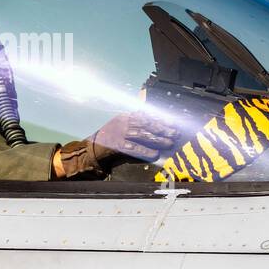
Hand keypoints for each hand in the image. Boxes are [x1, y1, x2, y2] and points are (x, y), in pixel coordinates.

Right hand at [56, 111, 180, 178]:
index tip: (175, 122)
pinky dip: (145, 150)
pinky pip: (133, 147)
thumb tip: (159, 123)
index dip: (162, 118)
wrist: (92, 147)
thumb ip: (138, 121)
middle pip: (147, 123)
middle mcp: (124, 121)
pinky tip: (155, 154)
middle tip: (176, 133)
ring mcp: (120, 132)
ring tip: (169, 143)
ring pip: (142, 134)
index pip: (147, 114)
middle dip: (163, 128)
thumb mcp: (123, 124)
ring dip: (157, 139)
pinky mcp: (116, 144)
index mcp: (127, 115)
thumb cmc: (111, 136)